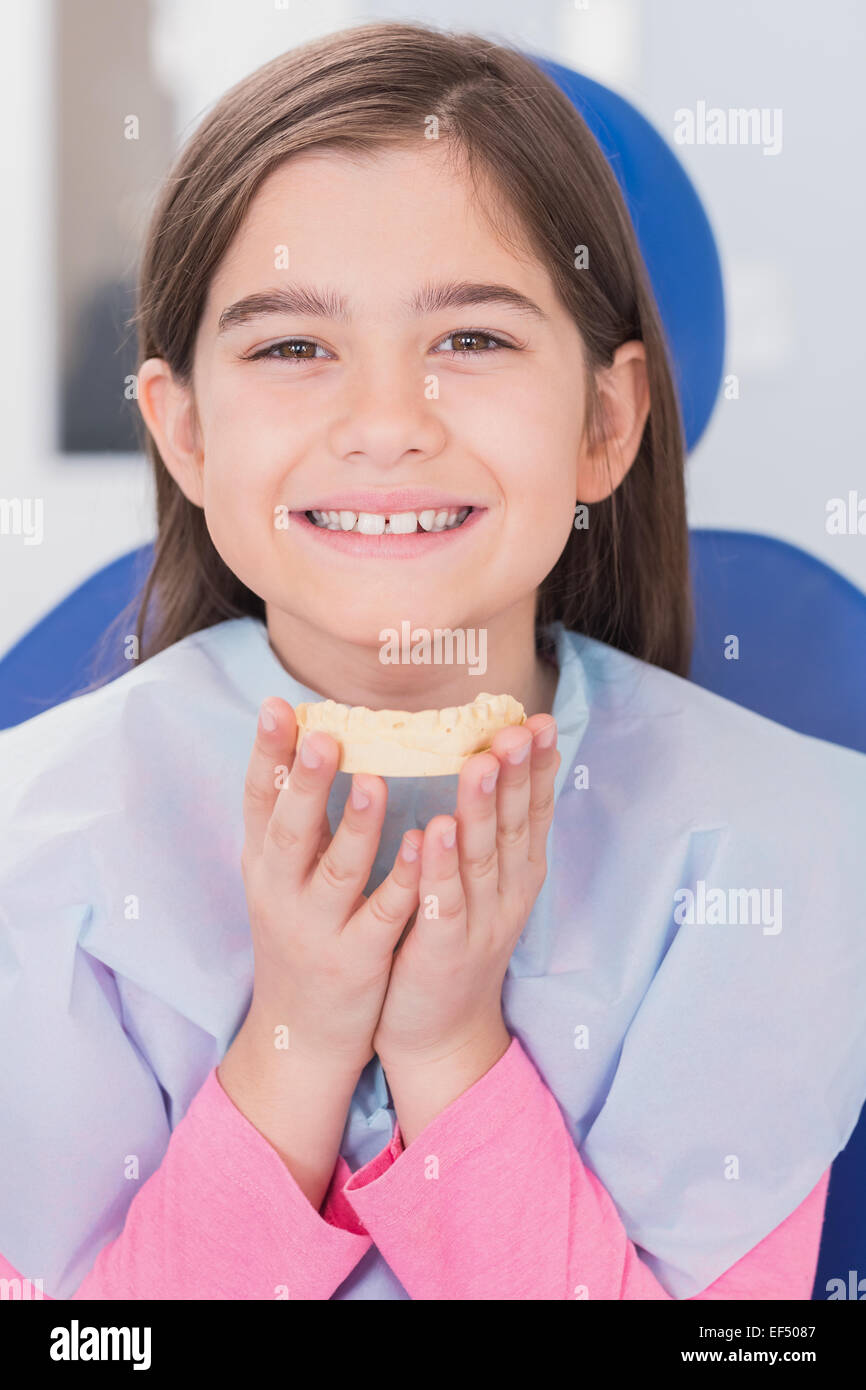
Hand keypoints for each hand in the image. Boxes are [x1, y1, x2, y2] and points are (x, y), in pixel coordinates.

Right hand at [240, 698, 422, 1073]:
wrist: (299, 1033)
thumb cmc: (299, 932)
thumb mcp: (280, 875)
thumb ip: (293, 816)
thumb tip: (304, 732)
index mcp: (263, 862)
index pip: (257, 800)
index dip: (266, 754)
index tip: (277, 706)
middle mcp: (280, 891)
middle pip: (289, 830)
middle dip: (303, 781)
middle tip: (321, 734)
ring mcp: (318, 928)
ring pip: (338, 870)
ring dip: (356, 825)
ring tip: (372, 779)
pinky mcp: (357, 959)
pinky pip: (383, 914)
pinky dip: (402, 879)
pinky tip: (424, 843)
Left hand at [372, 714, 559, 1066]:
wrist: (440, 1035)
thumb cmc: (453, 940)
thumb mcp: (482, 881)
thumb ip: (486, 827)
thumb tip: (487, 755)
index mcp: (518, 872)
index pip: (533, 810)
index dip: (538, 766)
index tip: (540, 719)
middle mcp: (508, 894)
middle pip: (514, 826)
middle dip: (517, 775)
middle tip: (517, 729)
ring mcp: (478, 924)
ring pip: (482, 859)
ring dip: (481, 810)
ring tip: (480, 764)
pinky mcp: (442, 954)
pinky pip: (442, 906)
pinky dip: (440, 870)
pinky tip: (432, 833)